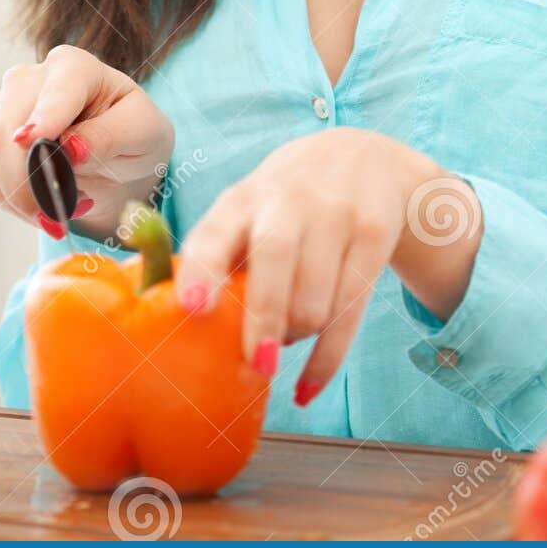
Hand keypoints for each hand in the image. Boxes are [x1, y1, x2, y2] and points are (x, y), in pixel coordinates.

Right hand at [0, 45, 174, 238]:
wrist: (115, 153)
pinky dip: (10, 200)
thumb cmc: (133, 134)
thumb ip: (108, 137)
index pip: (56, 92)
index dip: (44, 117)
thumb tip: (70, 149)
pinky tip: (41, 203)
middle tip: (59, 219)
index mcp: (75, 66)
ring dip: (22, 198)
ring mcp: (0, 102)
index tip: (34, 140)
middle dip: (27, 183)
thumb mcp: (142, 134)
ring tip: (65, 209)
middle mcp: (29, 78)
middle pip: (7, 129)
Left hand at [172, 129, 480, 401]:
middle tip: (255, 366)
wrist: (365, 158)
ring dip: (296, 336)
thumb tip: (171, 324)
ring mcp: (337, 215)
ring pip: (314, 300)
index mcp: (242, 199)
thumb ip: (214, 257)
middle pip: (275, 260)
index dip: (203, 268)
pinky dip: (326, 360)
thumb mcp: (246, 211)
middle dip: (264, 320)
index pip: (216, 231)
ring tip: (285, 337)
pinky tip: (305, 389)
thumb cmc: (283, 204)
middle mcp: (288, 200)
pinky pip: (350, 313)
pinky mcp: (374, 237)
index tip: (193, 307)